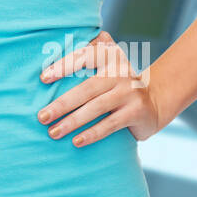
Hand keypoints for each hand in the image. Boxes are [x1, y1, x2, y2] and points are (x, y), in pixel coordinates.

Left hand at [36, 30, 165, 145]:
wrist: (155, 101)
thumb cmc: (116, 83)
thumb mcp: (106, 65)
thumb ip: (84, 57)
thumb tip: (44, 63)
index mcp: (109, 54)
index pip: (84, 56)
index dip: (63, 66)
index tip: (42, 78)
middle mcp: (121, 70)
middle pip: (86, 88)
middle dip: (61, 104)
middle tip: (41, 116)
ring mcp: (130, 91)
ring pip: (96, 107)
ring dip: (72, 122)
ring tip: (53, 132)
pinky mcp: (136, 111)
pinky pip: (110, 124)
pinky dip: (92, 133)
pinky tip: (76, 141)